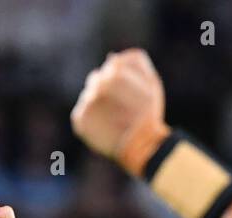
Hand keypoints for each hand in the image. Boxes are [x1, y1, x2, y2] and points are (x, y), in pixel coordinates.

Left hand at [71, 49, 169, 173]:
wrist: (143, 146)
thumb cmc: (149, 114)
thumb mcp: (151, 82)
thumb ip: (134, 63)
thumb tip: (112, 57)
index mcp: (115, 70)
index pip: (111, 68)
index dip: (122, 84)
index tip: (130, 97)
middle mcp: (98, 83)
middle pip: (96, 81)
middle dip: (107, 93)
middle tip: (122, 109)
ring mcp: (87, 101)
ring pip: (89, 98)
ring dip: (99, 106)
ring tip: (114, 120)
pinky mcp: (80, 120)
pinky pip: (82, 116)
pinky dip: (91, 122)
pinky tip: (105, 128)